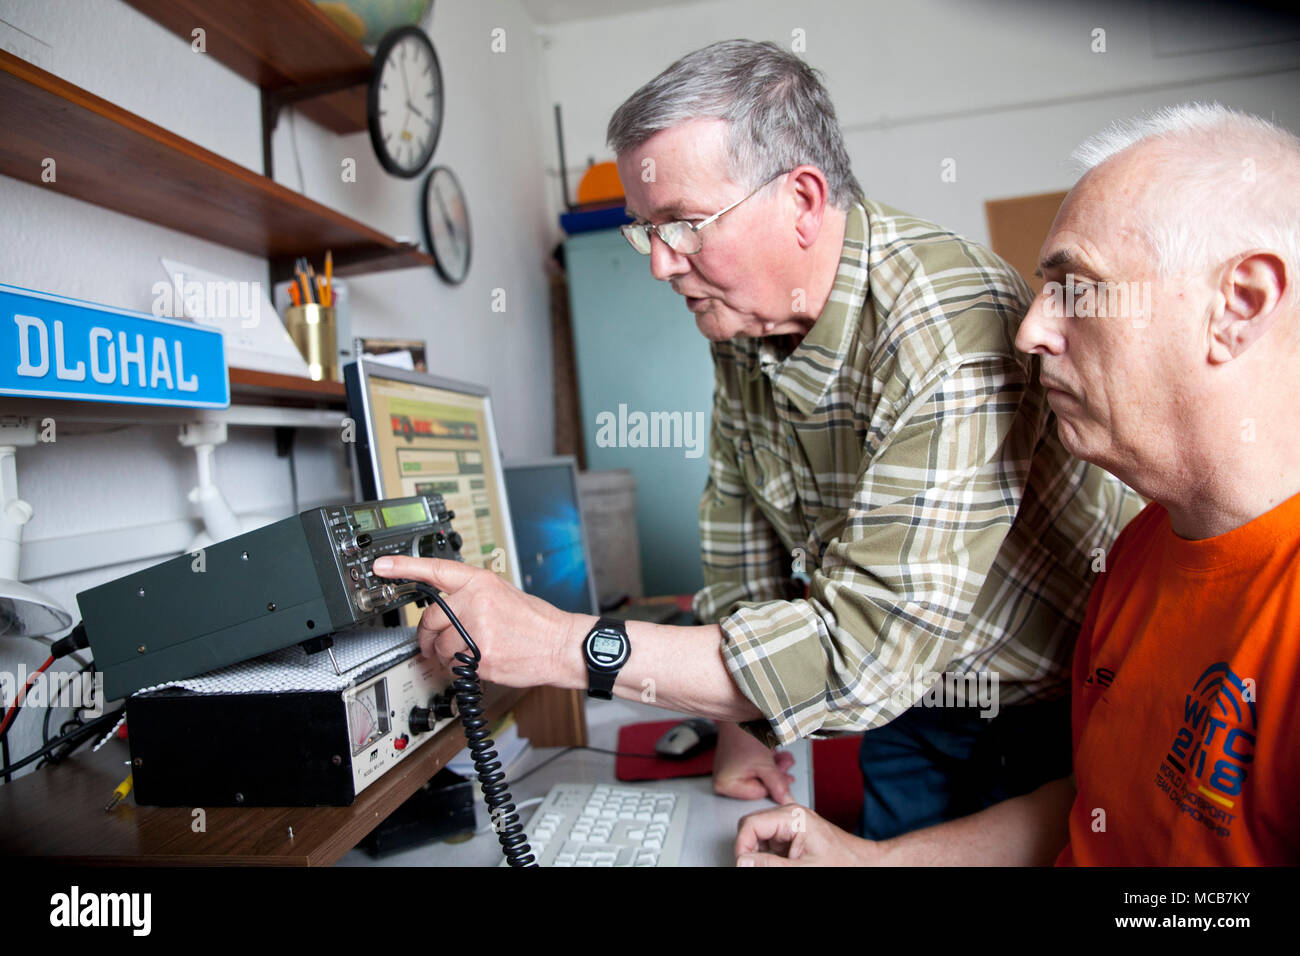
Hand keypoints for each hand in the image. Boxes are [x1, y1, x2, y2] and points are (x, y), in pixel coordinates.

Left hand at [371, 555, 587, 687]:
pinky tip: (475, 664)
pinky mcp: (480, 656)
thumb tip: (444, 608)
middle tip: (432, 642)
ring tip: (465, 654)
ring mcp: (477, 630)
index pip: (435, 570)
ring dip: (444, 656)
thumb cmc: (535, 622)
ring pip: (439, 646)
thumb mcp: (503, 593)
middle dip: (428, 635)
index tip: (381, 566)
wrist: (559, 645)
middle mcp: (476, 602)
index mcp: (480, 582)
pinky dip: (458, 669)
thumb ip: (472, 596)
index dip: (403, 567)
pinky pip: (452, 665)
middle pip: (429, 619)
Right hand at [712, 721, 795, 802]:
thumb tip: (786, 799)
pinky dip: (766, 761)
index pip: (758, 794)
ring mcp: (729, 770)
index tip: (785, 775)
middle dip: (776, 774)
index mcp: (725, 785)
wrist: (740, 711)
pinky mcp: (734, 761)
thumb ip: (778, 784)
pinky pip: (754, 767)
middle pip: (759, 785)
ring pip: (759, 775)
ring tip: (782, 756)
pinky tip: (774, 753)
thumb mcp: (765, 764)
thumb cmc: (744, 734)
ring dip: (774, 766)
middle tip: (786, 764)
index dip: (773, 783)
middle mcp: (723, 780)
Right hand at [735, 804, 880, 865]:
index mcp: (792, 817)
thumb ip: (770, 865)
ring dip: (759, 855)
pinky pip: (769, 845)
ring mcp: (790, 826)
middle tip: (753, 868)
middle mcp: (790, 816)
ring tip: (773, 866)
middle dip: (749, 850)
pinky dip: (769, 858)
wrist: (864, 865)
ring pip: (758, 838)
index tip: (742, 865)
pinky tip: (781, 865)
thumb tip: (743, 861)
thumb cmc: (844, 863)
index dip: (742, 846)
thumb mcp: (804, 868)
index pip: (750, 824)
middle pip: (752, 828)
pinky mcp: (792, 837)